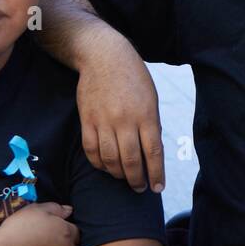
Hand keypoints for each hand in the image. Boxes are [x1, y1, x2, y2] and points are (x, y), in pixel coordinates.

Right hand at [0, 202, 79, 245]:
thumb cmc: (19, 228)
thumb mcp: (36, 209)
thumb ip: (56, 208)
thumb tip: (69, 210)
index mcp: (66, 232)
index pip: (76, 230)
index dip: (67, 226)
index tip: (56, 226)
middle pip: (75, 245)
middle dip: (69, 241)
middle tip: (53, 237)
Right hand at [75, 29, 163, 191]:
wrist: (104, 57)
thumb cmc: (133, 78)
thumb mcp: (151, 99)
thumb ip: (151, 125)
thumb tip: (151, 153)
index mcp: (146, 115)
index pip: (153, 152)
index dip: (156, 174)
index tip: (158, 187)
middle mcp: (125, 121)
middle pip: (131, 161)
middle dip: (137, 180)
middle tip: (140, 188)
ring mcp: (104, 121)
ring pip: (110, 159)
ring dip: (118, 174)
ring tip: (124, 178)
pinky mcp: (87, 121)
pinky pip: (91, 150)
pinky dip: (99, 164)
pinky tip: (106, 167)